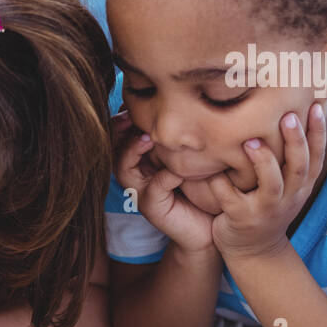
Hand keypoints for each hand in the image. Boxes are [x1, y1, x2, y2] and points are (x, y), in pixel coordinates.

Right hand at [113, 112, 216, 251]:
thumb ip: (183, 136)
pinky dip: (164, 177)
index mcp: (142, 161)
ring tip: (146, 138)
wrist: (211, 224)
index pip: (120, 137)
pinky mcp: (152, 208)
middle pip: (114, 150)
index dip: (121, 122)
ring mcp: (141, 192)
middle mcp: (136, 175)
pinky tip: (177, 170)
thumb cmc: (204, 186)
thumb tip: (190, 102)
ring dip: (132, 151)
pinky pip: (153, 189)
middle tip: (130, 117)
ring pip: (124, 169)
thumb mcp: (193, 156)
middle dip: (119, 132)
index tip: (130, 107)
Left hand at [208, 104, 325, 259]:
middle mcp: (289, 197)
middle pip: (300, 167)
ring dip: (264, 162)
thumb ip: (288, 158)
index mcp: (301, 185)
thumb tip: (291, 112)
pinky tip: (214, 171)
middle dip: (296, 141)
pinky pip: (232, 201)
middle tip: (288, 115)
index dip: (318, 132)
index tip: (316, 105)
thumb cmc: (266, 206)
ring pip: (272, 185)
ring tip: (252, 141)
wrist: (254, 251)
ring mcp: (267, 210)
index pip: (316, 156)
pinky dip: (223, 185)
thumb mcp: (285, 185)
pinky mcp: (243, 220)